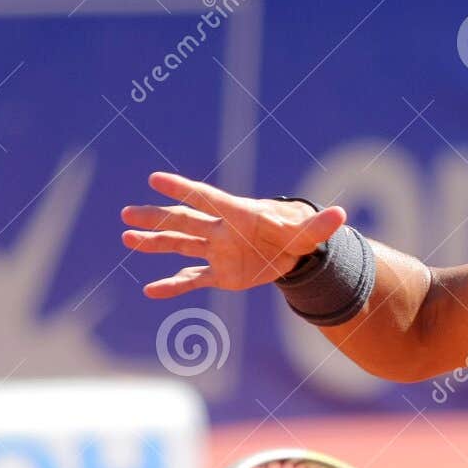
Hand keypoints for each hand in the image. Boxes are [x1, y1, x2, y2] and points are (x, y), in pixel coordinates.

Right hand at [121, 171, 347, 298]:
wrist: (292, 250)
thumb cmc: (296, 232)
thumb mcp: (309, 232)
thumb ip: (320, 225)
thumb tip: (341, 214)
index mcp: (238, 214)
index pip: (206, 198)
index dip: (182, 188)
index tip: (155, 178)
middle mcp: (220, 230)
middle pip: (183, 221)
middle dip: (156, 218)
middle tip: (128, 214)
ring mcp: (217, 251)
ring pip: (180, 246)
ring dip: (155, 243)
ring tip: (126, 238)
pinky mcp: (220, 273)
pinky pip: (192, 278)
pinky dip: (173, 285)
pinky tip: (151, 290)